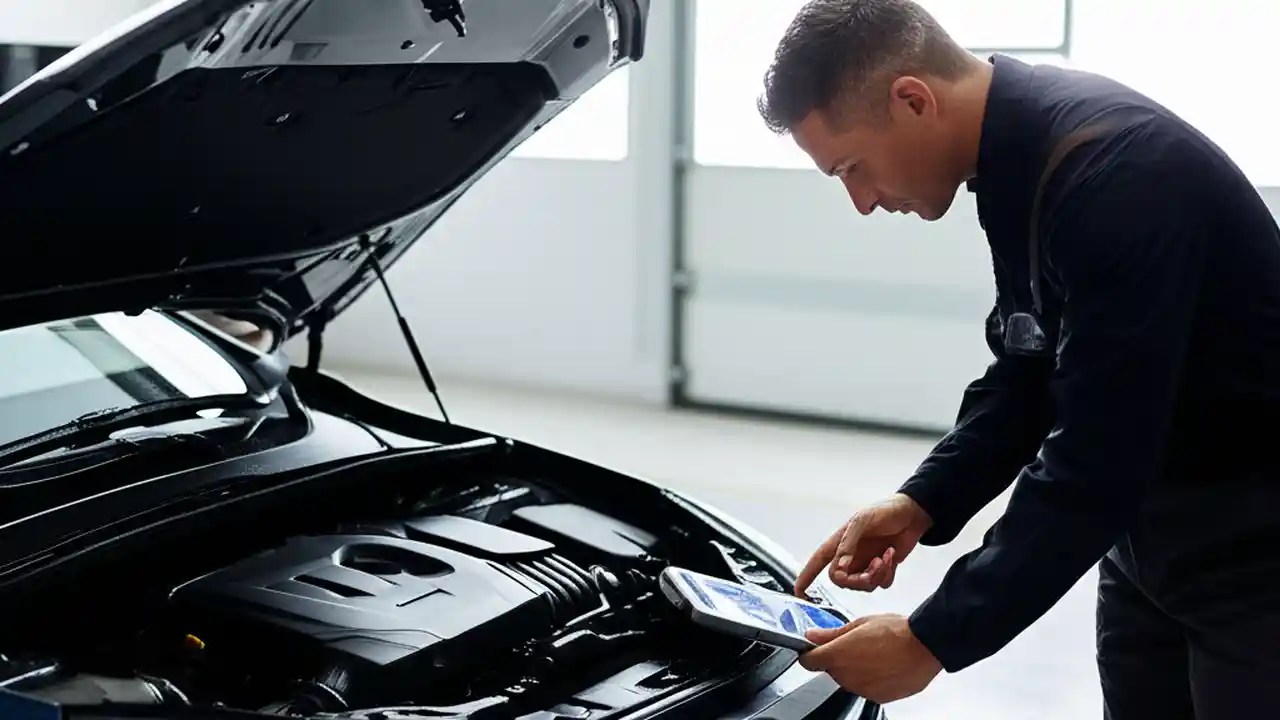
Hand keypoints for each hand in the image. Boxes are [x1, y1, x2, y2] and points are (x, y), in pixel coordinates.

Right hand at [794, 493, 931, 595]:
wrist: (913, 513)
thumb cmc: (885, 510)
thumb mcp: (863, 520)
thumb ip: (849, 543)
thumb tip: (840, 566)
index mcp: (839, 542)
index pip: (817, 562)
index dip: (806, 577)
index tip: (799, 592)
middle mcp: (850, 555)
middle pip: (842, 581)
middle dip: (858, 579)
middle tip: (875, 567)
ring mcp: (866, 563)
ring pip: (863, 586)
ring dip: (876, 575)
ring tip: (886, 557)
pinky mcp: (882, 568)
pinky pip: (880, 584)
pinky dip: (887, 574)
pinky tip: (892, 556)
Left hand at [799, 614, 941, 703]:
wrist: (926, 647)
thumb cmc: (896, 632)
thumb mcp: (860, 624)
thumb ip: (832, 633)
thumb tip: (812, 636)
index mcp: (838, 655)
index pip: (808, 661)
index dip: (810, 654)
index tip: (814, 649)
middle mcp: (847, 676)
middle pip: (830, 670)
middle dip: (836, 658)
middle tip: (854, 645)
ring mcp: (862, 689)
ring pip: (847, 680)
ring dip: (853, 669)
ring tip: (873, 653)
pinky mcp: (877, 697)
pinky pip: (865, 688)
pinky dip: (869, 679)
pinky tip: (882, 665)